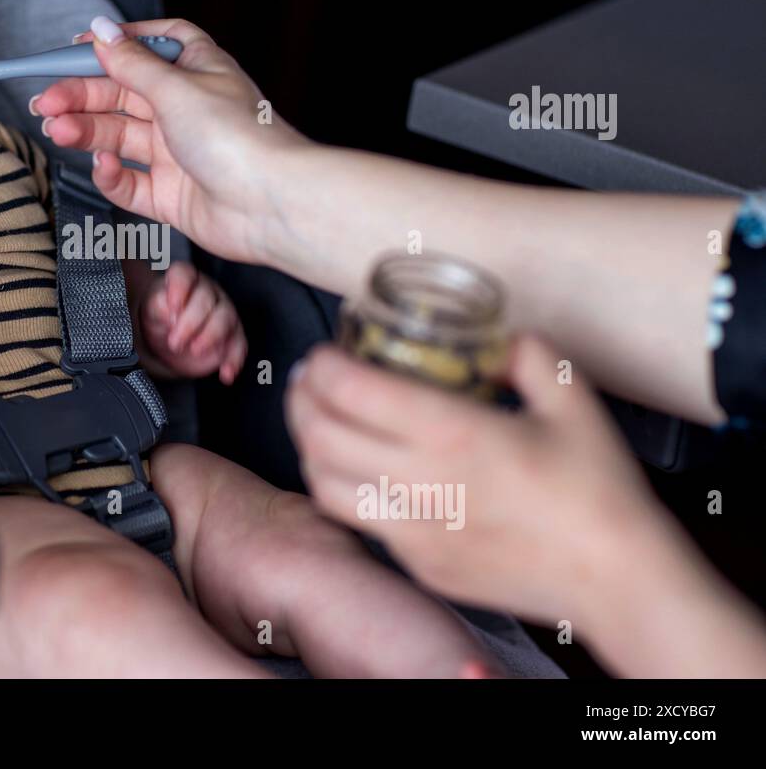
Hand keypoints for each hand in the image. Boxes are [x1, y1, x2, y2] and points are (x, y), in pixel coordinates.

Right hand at [34, 16, 308, 267]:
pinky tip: (103, 165)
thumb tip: (104, 31)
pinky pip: (129, 182)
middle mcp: (186, 109)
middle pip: (122, 93)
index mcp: (196, 71)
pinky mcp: (171, 194)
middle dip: (81, 95)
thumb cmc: (240, 139)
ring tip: (58, 129)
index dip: (113, 45)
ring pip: (119, 136)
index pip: (148, 46)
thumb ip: (132, 63)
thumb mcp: (176, 87)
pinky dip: (111, 174)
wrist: (272, 204)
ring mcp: (177, 153)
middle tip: (46, 101)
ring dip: (86, 131)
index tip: (76, 48)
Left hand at [137, 261, 246, 382]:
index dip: (179, 288)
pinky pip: (240, 344)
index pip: (184, 273)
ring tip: (195, 351)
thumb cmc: (160, 318)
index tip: (172, 307)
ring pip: (225, 318)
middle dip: (190, 322)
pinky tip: (226, 373)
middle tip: (175, 341)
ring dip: (211, 336)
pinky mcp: (233, 335)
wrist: (169, 340)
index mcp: (184, 279)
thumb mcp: (151, 311)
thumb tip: (171, 312)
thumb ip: (159, 306)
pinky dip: (234, 359)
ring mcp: (223, 311)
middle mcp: (207, 291)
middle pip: (206, 299)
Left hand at [283, 334, 668, 625]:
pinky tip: (357, 471)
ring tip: (318, 424)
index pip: (351, 392)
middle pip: (319, 436)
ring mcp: (414, 530)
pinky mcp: (419, 563)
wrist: (617, 578)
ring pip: (323, 485)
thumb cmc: (598, 487)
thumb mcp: (569, 396)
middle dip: (301, 401)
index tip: (324, 354)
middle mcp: (422, 482)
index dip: (323, 367)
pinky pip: (359, 520)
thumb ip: (524, 353)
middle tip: (307, 383)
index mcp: (454, 433)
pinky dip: (341, 489)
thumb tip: (495, 339)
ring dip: (309, 448)